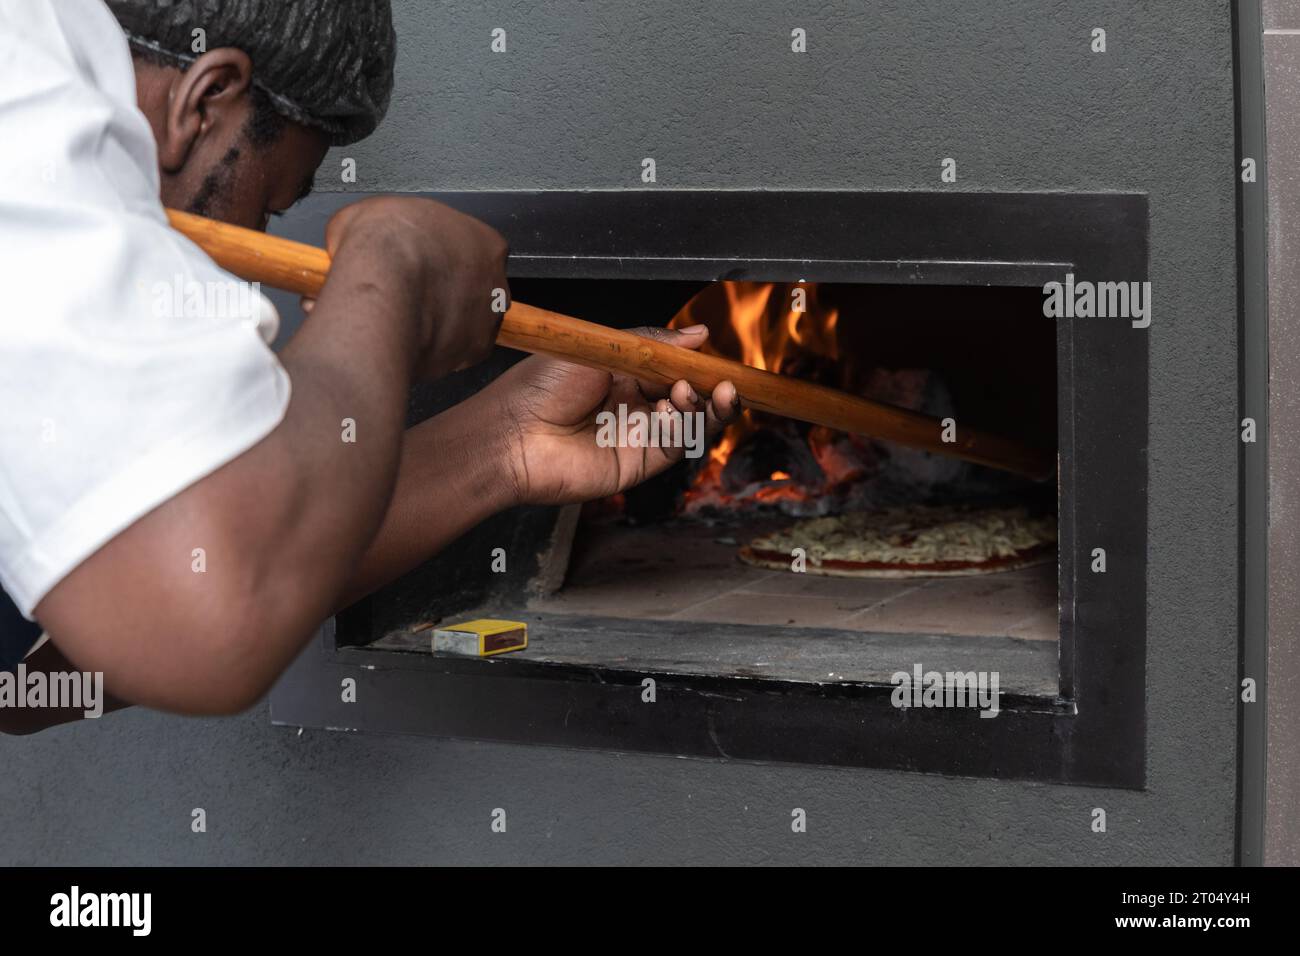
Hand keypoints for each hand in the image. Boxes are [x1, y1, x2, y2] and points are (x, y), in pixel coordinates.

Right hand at [321, 197, 508, 380]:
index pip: (472, 250)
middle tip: (413, 292)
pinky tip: (409, 338)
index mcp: (484, 242)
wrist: (380, 291)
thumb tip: (360, 237)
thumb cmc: (383, 249)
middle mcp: (495, 282)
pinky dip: (433, 350)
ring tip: (406, 318)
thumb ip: (384, 228)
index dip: (440, 258)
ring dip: (441, 322)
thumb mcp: (368, 215)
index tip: (419, 263)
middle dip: (445, 292)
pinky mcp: (474, 353)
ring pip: (467, 323)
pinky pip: (455, 353)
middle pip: (474, 289)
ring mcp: (487, 320)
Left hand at [484, 325, 739, 505]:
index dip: (699, 365)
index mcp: (622, 374)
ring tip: (705, 392)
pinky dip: (687, 428)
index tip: (719, 358)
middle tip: (725, 381)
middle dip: (712, 388)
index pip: (674, 368)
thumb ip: (653, 342)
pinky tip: (677, 411)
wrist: (511, 435)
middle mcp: (634, 404)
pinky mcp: (639, 462)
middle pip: (690, 397)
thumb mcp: (600, 348)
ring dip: (706, 407)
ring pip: (690, 423)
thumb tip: (699, 334)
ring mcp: (638, 434)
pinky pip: (676, 445)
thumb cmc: (540, 387)